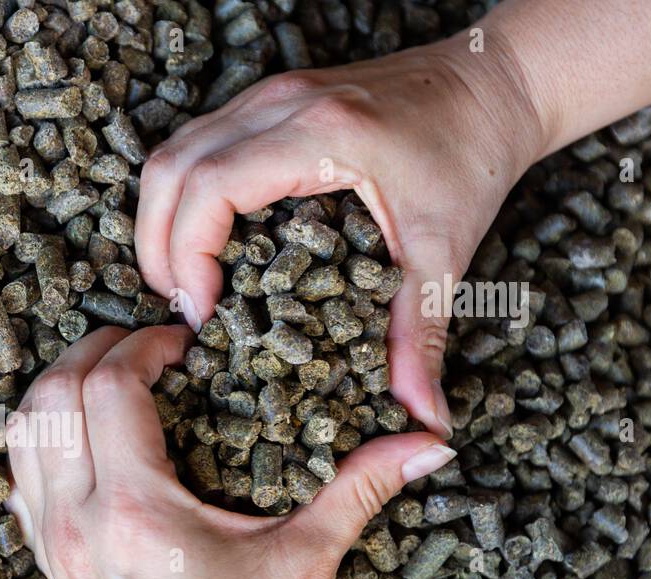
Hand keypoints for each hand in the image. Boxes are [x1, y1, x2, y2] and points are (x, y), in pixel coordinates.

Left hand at [4, 325, 456, 578]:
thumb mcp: (306, 563)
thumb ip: (361, 489)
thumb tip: (429, 443)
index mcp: (138, 511)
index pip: (114, 388)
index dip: (143, 346)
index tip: (181, 343)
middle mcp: (81, 523)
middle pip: (54, 398)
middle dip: (91, 352)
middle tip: (138, 344)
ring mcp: (56, 549)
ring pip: (23, 439)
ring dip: (55, 392)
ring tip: (103, 377)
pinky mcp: (52, 570)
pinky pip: (20, 486)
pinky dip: (38, 445)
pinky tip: (77, 441)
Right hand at [134, 31, 546, 438]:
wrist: (492, 86)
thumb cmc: (472, 157)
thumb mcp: (446, 250)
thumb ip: (422, 335)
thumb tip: (426, 419)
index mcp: (319, 135)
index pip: (208, 187)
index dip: (188, 256)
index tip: (205, 313)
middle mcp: (280, 104)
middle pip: (170, 170)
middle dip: (157, 249)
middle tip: (181, 310)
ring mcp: (267, 95)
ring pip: (172, 154)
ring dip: (161, 222)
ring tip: (183, 285)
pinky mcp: (266, 101)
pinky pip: (194, 145)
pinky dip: (180, 198)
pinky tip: (201, 245)